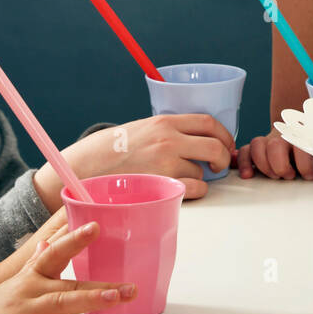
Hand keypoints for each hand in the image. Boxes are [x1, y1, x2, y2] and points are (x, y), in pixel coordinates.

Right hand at [0, 221, 135, 313]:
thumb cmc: (0, 304)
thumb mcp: (19, 280)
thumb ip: (38, 264)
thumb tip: (47, 242)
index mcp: (32, 277)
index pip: (53, 255)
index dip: (74, 240)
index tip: (96, 227)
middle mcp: (32, 297)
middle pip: (67, 294)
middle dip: (97, 292)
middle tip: (127, 290)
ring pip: (62, 311)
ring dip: (90, 305)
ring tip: (115, 300)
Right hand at [34, 114, 235, 209]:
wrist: (86, 165)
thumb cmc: (115, 148)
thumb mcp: (144, 128)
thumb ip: (170, 130)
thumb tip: (201, 138)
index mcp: (165, 122)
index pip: (209, 122)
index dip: (224, 135)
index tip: (225, 144)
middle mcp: (168, 140)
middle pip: (214, 146)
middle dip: (222, 157)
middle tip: (219, 165)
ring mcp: (165, 164)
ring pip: (201, 171)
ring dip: (199, 176)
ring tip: (180, 176)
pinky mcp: (159, 185)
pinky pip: (194, 189)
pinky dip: (194, 191)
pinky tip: (182, 189)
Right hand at [237, 128, 312, 179]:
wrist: (305, 127)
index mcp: (304, 135)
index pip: (301, 146)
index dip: (304, 164)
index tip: (309, 175)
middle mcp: (284, 135)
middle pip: (275, 145)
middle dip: (281, 165)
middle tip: (289, 176)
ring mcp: (269, 139)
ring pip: (257, 145)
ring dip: (264, 165)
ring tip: (275, 176)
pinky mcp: (258, 146)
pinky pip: (245, 150)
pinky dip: (244, 162)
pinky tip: (248, 175)